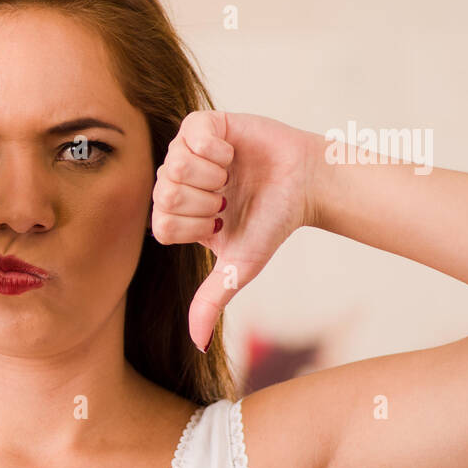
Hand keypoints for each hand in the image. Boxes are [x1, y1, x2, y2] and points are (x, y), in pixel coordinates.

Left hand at [150, 110, 318, 351]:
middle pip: (163, 194)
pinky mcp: (203, 124)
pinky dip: (218, 148)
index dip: (195, 224)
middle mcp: (173, 182)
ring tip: (232, 176)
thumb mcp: (239, 267)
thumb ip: (212, 300)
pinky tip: (232, 153)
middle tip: (228, 198)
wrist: (307, 184)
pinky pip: (191, 134)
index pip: (160, 223)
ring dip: (214, 175)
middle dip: (206, 200)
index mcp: (173, 215)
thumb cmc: (271, 224)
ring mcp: (185, 150)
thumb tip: (198, 343)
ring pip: (175, 164)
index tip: (221, 221)